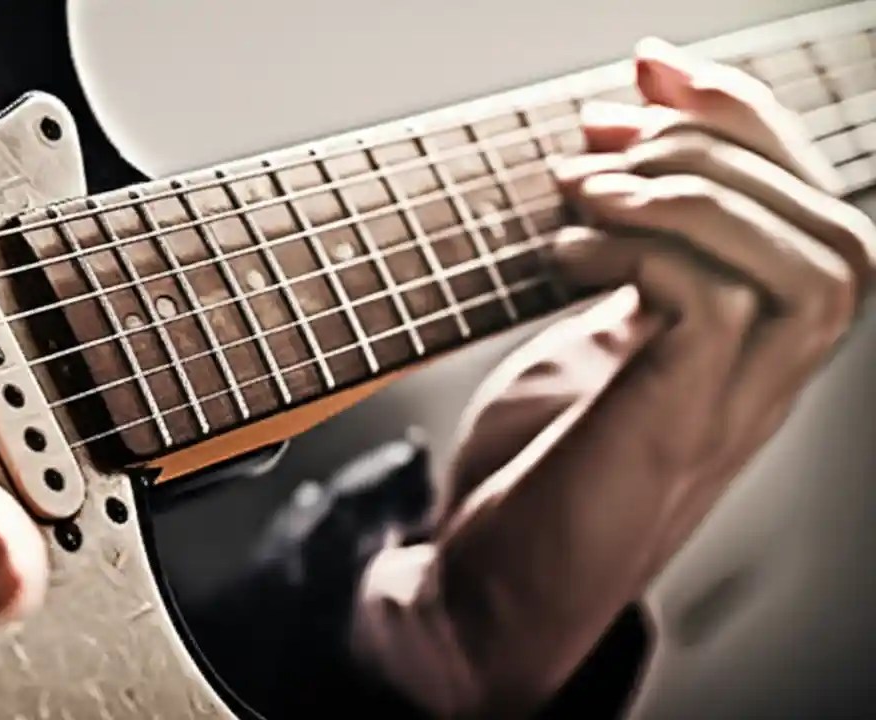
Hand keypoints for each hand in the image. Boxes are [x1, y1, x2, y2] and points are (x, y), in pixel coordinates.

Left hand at [351, 38, 872, 717]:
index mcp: (750, 351)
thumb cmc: (534, 466)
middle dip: (723, 145)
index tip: (653, 65)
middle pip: (837, 236)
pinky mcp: (668, 431)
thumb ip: (625, 265)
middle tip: (602, 129)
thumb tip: (603, 158)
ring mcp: (725, 413)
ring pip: (804, 270)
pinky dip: (639, 252)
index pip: (807, 216)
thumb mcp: (588, 342)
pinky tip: (562, 254)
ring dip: (692, 195)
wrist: (488, 586)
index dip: (746, 123)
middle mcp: (761, 382)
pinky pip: (708, 309)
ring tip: (584, 188)